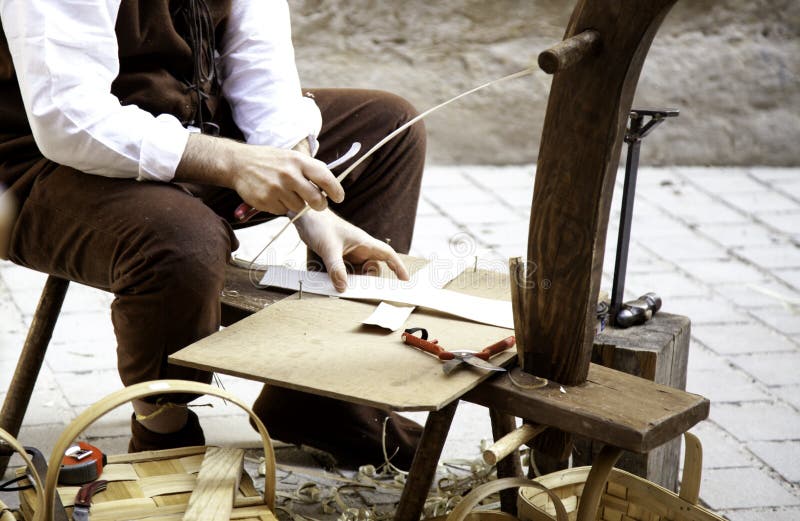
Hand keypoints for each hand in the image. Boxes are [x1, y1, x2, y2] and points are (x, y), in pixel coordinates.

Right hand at [175, 134, 343, 214]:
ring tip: (285, 192)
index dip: (336, 190)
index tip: (339, 198)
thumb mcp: (292, 157)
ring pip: (298, 207)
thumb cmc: (271, 161)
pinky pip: (282, 211)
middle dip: (319, 205)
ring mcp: (276, 188)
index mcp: (299, 161)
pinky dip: (280, 206)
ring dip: (296, 203)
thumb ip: (311, 169)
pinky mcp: (266, 200)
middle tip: (318, 204)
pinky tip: (273, 195)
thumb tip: (331, 185)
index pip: (325, 178)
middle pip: (315, 199)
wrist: (239, 163)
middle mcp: (289, 174)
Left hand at [293, 209, 409, 291]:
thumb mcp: (328, 248)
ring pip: (359, 272)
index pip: (387, 254)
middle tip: (360, 290)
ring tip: (342, 285)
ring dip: (353, 280)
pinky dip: (342, 278)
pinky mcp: (339, 257)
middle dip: (368, 280)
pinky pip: (346, 272)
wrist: (304, 216)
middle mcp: (359, 249)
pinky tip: (333, 280)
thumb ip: (336, 269)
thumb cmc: (320, 224)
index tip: (404, 280)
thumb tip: (343, 288)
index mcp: (364, 242)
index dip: (398, 266)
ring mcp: (349, 254)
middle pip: (372, 269)